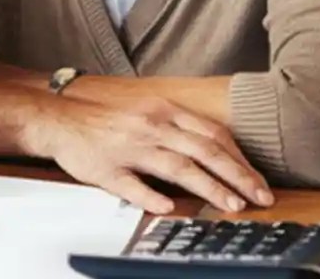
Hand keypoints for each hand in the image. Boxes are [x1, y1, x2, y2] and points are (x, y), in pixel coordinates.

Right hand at [34, 96, 272, 214]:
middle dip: (238, 176)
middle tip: (260, 197)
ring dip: (209, 188)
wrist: (59, 118)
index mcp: (163, 110)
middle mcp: (151, 126)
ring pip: (178, 167)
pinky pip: (132, 186)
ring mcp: (129, 147)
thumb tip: (216, 148)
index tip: (259, 180)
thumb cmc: (105, 119)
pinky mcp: (106, 168)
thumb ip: (178, 127)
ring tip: (232, 205)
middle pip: (204, 151)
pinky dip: (152, 198)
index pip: (213, 135)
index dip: (240, 159)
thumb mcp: (147, 111)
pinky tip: (169, 209)